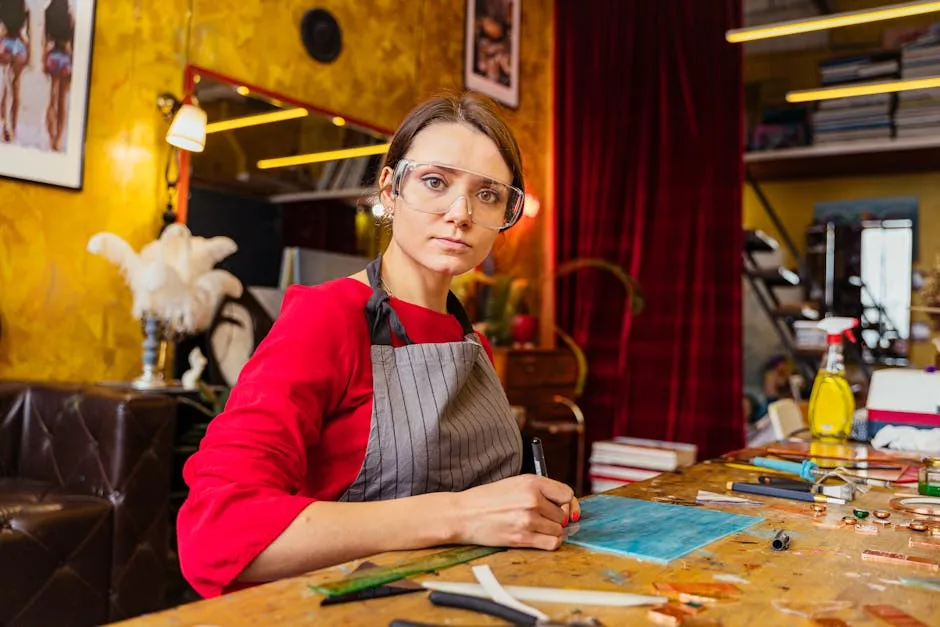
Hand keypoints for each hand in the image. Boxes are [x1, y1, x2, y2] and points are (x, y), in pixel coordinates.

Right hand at [453, 475, 580, 550]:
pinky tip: (540, 537)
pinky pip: (552, 543)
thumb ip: (539, 490)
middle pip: (563, 514)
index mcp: (531, 483)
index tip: (564, 508)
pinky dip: (550, 542)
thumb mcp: (514, 483)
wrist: (463, 514)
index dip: (567, 503)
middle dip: (555, 518)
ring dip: (552, 531)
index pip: (566, 494)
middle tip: (540, 517)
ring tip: (536, 527)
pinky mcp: (522, 538)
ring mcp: (528, 520)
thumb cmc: (486, 499)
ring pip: (559, 530)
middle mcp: (533, 500)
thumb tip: (565, 505)